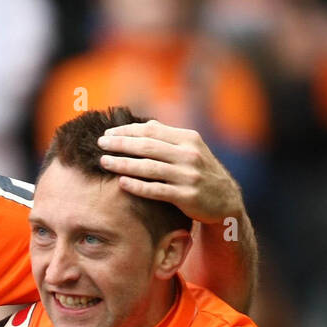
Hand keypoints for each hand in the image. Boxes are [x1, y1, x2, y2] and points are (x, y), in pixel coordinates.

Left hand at [97, 120, 241, 224]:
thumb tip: (146, 125)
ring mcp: (188, 176)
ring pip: (149, 168)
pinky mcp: (186, 197)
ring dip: (124, 164)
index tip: (108, 133)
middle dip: (121, 144)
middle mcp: (189, 155)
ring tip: (104, 162)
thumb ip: (169, 138)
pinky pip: (156, 190)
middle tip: (100, 145)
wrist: (225, 201)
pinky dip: (137, 186)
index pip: (152, 131)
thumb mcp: (191, 150)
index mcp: (188, 139)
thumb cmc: (201, 173)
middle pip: (148, 146)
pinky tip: (121, 183)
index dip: (127, 131)